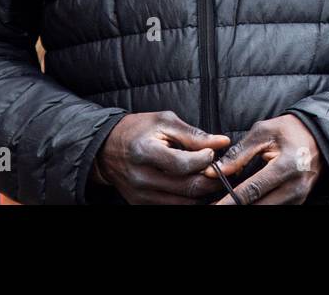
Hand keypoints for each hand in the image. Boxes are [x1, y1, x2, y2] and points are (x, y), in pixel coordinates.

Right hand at [91, 110, 229, 204]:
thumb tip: (222, 142)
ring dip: (203, 191)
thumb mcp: (164, 122)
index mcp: (145, 152)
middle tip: (222, 169)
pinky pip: (174, 206)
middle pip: (187, 187)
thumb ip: (194, 134)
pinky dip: (189, 198)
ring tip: (210, 177)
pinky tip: (194, 184)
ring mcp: (140, 194)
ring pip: (184, 201)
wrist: (106, 148)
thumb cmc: (138, 130)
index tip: (212, 152)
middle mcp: (142, 178)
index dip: (205, 159)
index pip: (183, 165)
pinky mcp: (141, 203)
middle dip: (211, 179)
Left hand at [206, 114, 322, 204]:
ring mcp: (299, 197)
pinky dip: (259, 204)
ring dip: (246, 206)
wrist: (320, 136)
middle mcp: (295, 187)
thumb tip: (215, 171)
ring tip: (227, 202)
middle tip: (215, 205)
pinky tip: (245, 200)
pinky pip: (274, 208)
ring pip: (266, 210)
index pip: (251, 190)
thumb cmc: (290, 131)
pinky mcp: (298, 202)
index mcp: (286, 166)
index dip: (228, 201)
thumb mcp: (264, 133)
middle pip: (258, 207)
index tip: (212, 206)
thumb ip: (239, 153)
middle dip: (234, 206)